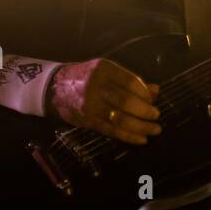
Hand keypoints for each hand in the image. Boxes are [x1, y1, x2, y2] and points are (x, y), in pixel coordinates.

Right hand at [46, 58, 160, 144]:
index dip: (145, 93)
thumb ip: (130, 81)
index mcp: (104, 70)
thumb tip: (155, 90)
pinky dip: (128, 136)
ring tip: (154, 130)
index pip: (131, 82)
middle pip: (127, 101)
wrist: (54, 88)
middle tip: (156, 116)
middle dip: (145, 111)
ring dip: (141, 126)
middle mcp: (97, 86)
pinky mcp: (88, 120)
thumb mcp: (106, 72)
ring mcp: (91, 105)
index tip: (153, 100)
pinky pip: (111, 130)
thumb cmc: (86, 78)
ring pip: (121, 118)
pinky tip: (141, 139)